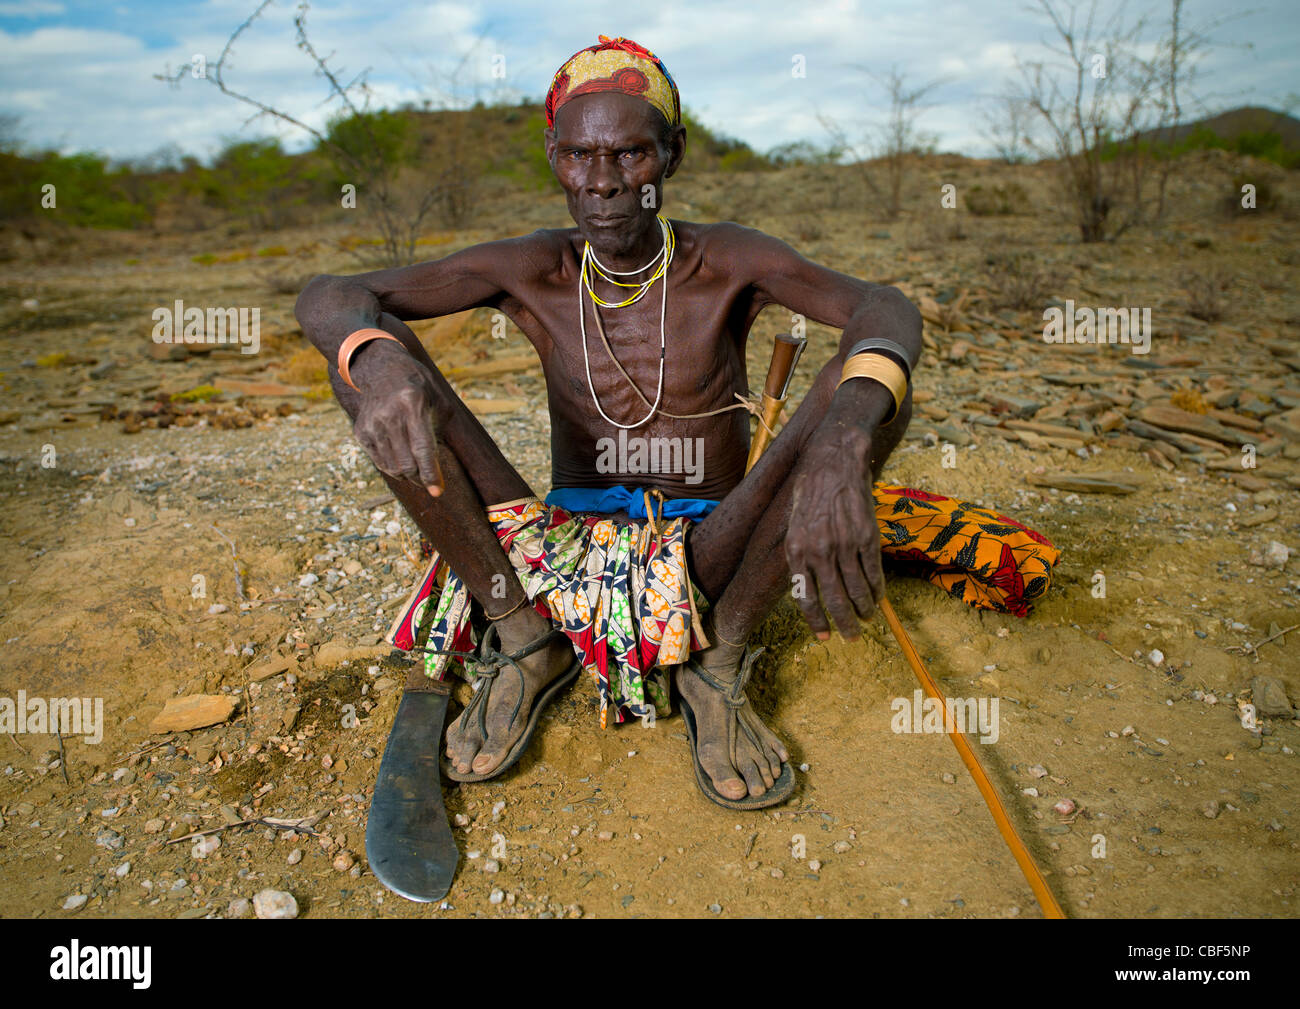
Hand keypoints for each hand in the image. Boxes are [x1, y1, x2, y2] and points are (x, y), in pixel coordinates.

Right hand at [349, 341, 443, 496]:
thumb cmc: (418, 384)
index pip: (421, 448)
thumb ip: (442, 427)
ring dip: (408, 476)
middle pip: (406, 463)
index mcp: (411, 403)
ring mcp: (372, 424)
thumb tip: (439, 461)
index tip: (438, 492)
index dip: (430, 473)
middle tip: (430, 482)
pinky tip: (401, 461)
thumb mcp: (439, 397)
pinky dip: (393, 468)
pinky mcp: (361, 431)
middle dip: (421, 478)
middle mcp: (388, 415)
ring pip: (392, 467)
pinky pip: (379, 462)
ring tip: (417, 471)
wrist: (380, 368)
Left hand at [785, 426, 882, 638]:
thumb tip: (809, 590)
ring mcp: (843, 544)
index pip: (805, 596)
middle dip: (844, 623)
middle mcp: (818, 550)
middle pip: (833, 599)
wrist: (832, 465)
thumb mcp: (794, 527)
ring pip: (857, 589)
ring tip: (867, 618)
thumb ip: (801, 557)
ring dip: (864, 608)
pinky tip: (878, 597)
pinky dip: (877, 589)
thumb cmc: (810, 496)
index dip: (816, 621)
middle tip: (852, 636)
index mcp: (796, 551)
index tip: (825, 636)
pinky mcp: (866, 536)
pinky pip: (873, 571)